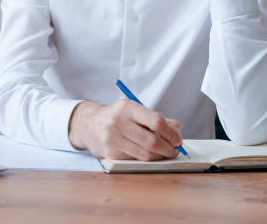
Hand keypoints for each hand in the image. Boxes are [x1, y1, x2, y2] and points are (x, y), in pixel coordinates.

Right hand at [68, 99, 182, 160]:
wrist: (89, 124)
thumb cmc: (117, 116)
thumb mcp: (134, 110)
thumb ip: (156, 118)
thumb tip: (176, 129)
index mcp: (127, 107)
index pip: (156, 121)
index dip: (170, 133)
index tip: (177, 139)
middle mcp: (118, 122)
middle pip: (152, 141)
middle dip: (168, 149)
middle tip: (174, 150)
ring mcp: (112, 139)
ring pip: (145, 154)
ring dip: (159, 156)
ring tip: (164, 153)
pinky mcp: (110, 153)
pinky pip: (135, 159)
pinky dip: (146, 159)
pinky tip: (148, 154)